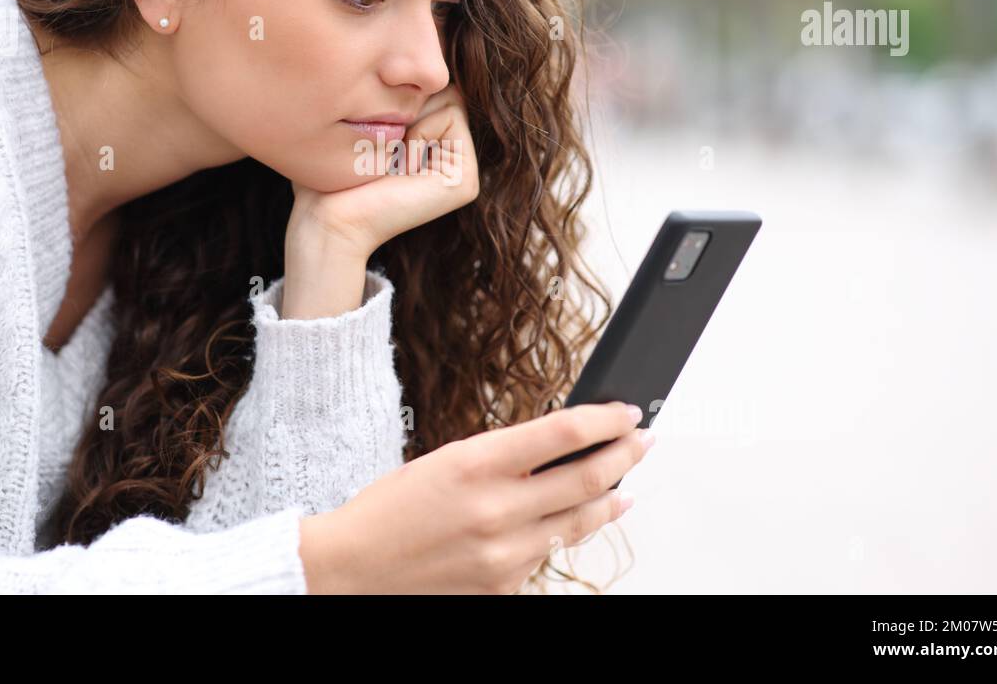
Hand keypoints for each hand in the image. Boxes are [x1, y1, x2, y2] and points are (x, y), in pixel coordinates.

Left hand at [288, 84, 479, 259]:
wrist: (329, 220)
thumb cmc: (333, 173)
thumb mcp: (363, 122)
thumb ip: (389, 91)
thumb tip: (411, 47)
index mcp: (433, 147)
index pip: (431, 87)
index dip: (400, 94)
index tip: (374, 134)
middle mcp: (451, 159)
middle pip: (443, 88)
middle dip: (408, 105)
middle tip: (382, 148)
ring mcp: (463, 171)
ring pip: (449, 97)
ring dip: (410, 120)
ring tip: (390, 159)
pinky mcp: (465, 180)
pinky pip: (451, 116)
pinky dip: (418, 134)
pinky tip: (400, 169)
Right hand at [296, 402, 654, 593]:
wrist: (352, 569)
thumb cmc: (389, 511)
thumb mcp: (444, 461)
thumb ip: (502, 456)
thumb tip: (559, 446)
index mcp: (476, 463)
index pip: (564, 433)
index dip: (606, 419)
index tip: (626, 411)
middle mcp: (497, 509)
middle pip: (589, 477)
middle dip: (626, 454)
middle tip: (644, 440)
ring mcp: (504, 553)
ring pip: (580, 521)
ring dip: (611, 498)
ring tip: (626, 484)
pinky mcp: (504, 586)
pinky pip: (547, 554)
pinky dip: (567, 533)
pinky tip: (576, 521)